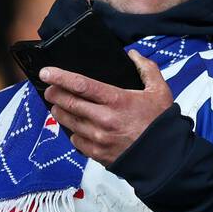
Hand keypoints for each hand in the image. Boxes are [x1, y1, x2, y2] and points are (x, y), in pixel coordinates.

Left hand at [42, 51, 173, 166]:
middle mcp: (104, 119)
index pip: (81, 85)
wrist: (166, 157)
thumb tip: (133, 54)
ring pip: (67, 121)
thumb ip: (147, 69)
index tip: (47, 73)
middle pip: (67, 103)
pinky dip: (73, 132)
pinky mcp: (97, 153)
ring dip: (60, 111)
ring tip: (59, 106)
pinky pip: (75, 141)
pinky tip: (77, 127)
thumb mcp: (160, 92)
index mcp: (117, 101)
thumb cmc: (161, 124)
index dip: (60, 77)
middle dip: (54, 93)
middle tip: (50, 89)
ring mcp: (98, 138)